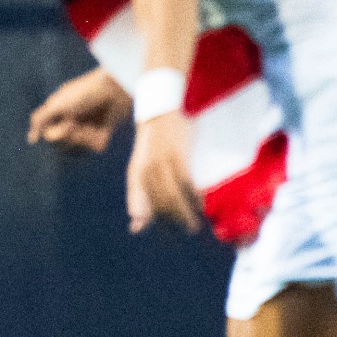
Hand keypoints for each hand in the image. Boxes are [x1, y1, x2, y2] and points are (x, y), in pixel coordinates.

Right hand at [27, 69, 129, 153]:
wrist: (115, 89)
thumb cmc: (84, 92)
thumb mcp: (56, 103)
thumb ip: (40, 120)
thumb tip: (30, 139)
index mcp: (59, 115)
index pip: (49, 138)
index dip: (55, 135)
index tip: (66, 122)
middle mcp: (71, 124)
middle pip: (62, 146)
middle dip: (68, 136)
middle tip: (76, 122)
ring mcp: (86, 131)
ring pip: (78, 150)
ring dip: (83, 138)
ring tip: (91, 124)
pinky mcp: (102, 136)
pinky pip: (95, 148)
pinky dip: (96, 138)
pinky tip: (102, 126)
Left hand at [127, 112, 203, 233]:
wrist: (164, 107)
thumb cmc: (156, 138)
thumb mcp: (144, 161)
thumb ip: (141, 189)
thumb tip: (137, 223)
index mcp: (136, 169)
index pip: (137, 199)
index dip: (144, 215)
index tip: (148, 228)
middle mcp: (147, 168)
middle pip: (158, 203)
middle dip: (172, 220)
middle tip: (186, 229)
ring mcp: (162, 161)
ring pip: (172, 196)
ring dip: (183, 214)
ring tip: (192, 226)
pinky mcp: (178, 154)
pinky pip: (185, 182)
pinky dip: (192, 196)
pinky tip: (199, 204)